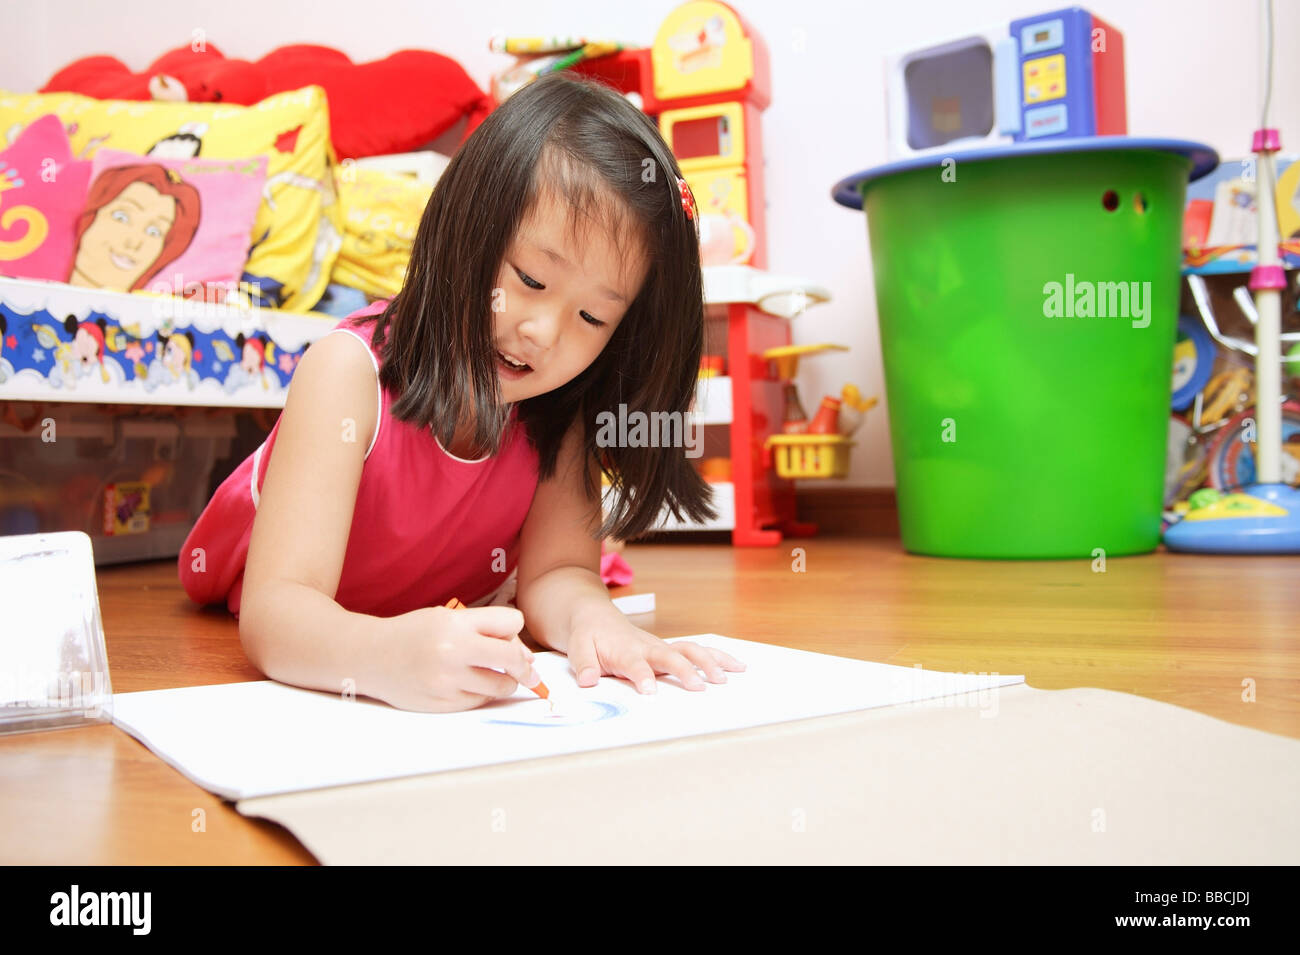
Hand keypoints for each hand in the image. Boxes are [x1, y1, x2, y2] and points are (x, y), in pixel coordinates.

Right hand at [376, 605, 541, 711]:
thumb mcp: (446, 617)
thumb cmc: (413, 633)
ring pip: (501, 687)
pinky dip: (482, 695)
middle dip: (525, 667)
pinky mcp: (440, 703)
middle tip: (529, 673)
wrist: (369, 656)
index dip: (514, 633)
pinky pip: (480, 702)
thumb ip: (486, 630)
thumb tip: (528, 658)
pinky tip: (470, 685)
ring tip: (493, 676)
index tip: (511, 641)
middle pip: (513, 659)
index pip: (512, 623)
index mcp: (455, 623)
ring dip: (505, 683)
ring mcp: (446, 681)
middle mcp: (452, 652)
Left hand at [566, 617, 745, 693]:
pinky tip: (736, 666)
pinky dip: (716, 657)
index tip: (650, 691)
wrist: (594, 616)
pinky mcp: (668, 650)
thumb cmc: (588, 635)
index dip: (642, 677)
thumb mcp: (578, 648)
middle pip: (670, 656)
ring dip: (709, 662)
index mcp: (624, 650)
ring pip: (689, 650)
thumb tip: (588, 682)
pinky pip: (695, 651)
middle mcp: (647, 647)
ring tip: (727, 677)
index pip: (635, 664)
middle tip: (700, 688)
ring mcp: (661, 647)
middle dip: (686, 670)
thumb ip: (583, 665)